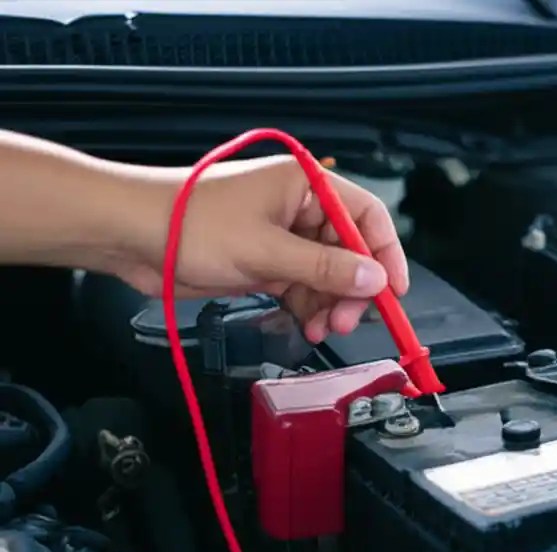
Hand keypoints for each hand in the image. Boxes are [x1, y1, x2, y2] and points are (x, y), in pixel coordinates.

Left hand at [108, 155, 408, 343]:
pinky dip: (308, 307)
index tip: (393, 291)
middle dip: (353, 289)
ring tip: (322, 328)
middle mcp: (299, 208)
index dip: (385, 254)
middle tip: (348, 319)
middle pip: (350, 251)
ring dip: (330, 304)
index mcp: (305, 185)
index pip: (366, 217)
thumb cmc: (191, 224)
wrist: (131, 234)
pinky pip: (303, 286)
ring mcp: (282, 237)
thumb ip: (324, 269)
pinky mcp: (265, 261)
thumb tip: (375, 280)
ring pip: (327, 274)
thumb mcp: (265, 251)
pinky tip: (306, 325)